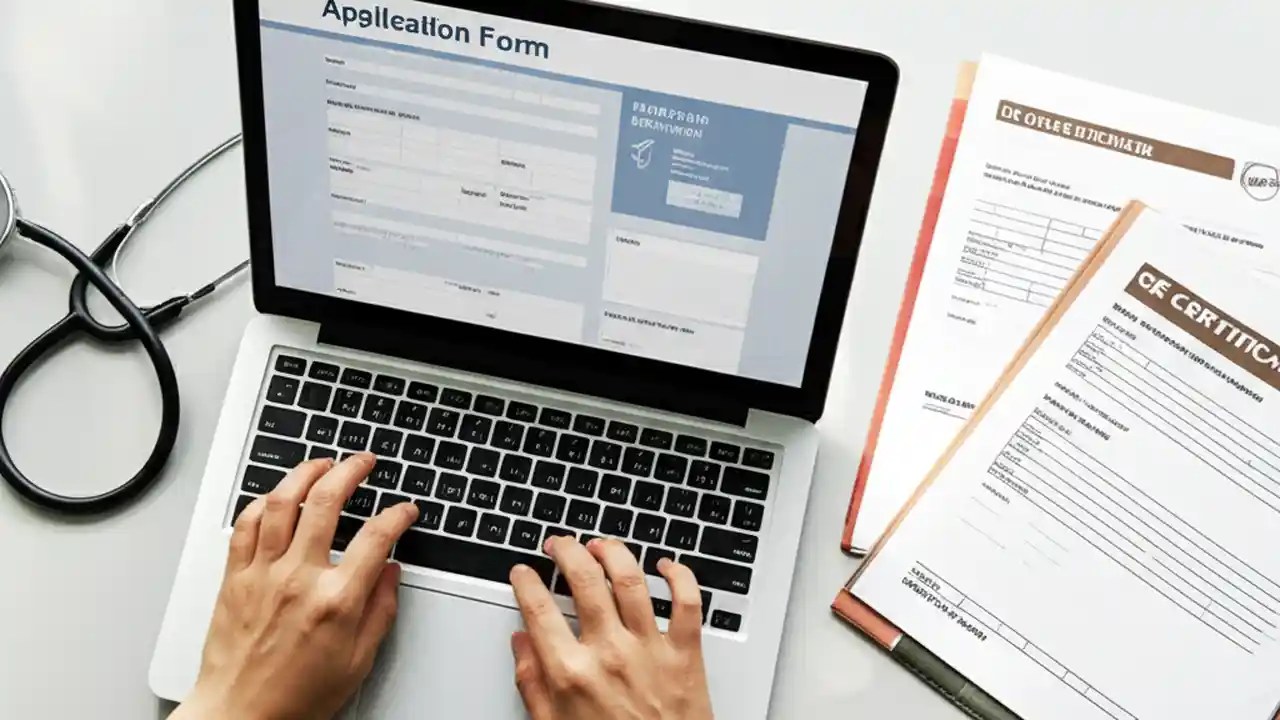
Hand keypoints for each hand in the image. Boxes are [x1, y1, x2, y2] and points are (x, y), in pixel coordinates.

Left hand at [171, 454, 418, 719]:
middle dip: (352, 470)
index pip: (377, 537)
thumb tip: (390, 573)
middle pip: (327, 501)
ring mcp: (262, 574)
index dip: (398, 515)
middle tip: (363, 462)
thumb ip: (380, 610)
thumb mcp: (358, 661)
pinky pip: (246, 524)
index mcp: (336, 601)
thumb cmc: (295, 698)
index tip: (405, 511)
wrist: (240, 717)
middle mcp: (298, 579)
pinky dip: (264, 501)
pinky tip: (278, 495)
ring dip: (306, 473)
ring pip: (283, 502)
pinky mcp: (234, 578)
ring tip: (322, 463)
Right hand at [509, 536, 714, 719]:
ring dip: (614, 552)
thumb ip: (532, 684)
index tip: (523, 572)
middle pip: (585, 579)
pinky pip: (687, 602)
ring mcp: (650, 650)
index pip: (538, 609)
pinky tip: (666, 565)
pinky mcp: (687, 655)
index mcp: (572, 673)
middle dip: (567, 551)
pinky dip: (679, 575)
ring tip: (601, 544)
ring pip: (631, 579)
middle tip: (560, 544)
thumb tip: (520, 643)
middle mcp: (610, 654)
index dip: (525, 582)